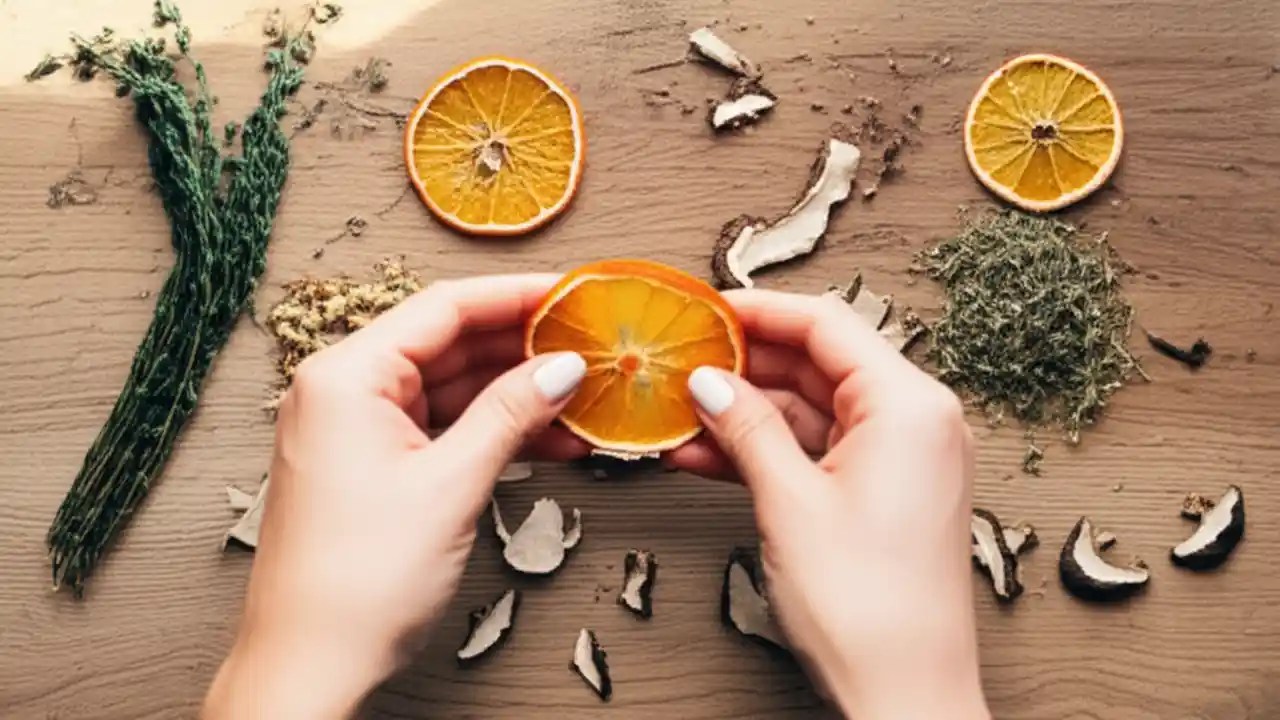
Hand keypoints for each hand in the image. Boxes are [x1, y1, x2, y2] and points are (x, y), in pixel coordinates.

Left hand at [203, 275, 590, 719]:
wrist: (310, 668)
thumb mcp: (451, 485)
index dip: (516, 296)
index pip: (444, 307)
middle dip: (523, 348)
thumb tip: (561, 368)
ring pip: (453, 389)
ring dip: (516, 396)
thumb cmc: (357, 582)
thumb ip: (510, 414)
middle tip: (590, 345)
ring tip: (584, 397)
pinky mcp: (374, 466)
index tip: (572, 294)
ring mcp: (357, 430)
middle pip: (450, 344)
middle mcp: (344, 391)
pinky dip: (493, 433)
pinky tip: (551, 440)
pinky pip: (443, 430)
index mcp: (346, 376)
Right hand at [665, 290, 988, 719]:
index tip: (707, 308)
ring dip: (748, 411)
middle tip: (683, 361)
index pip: (827, 324)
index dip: (759, 311)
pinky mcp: (883, 493)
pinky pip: (818, 450)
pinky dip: (768, 449)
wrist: (906, 694)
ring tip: (682, 411)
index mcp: (910, 406)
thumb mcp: (789, 501)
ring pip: (812, 409)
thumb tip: (710, 383)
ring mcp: (902, 459)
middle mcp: (916, 422)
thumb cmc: (869, 609)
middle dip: (746, 364)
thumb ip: (746, 428)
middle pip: (819, 362)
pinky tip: (708, 452)